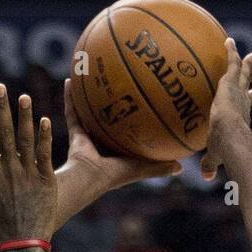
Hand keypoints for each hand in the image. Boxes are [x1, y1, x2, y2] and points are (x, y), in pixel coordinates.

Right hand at [0, 85, 56, 244]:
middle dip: (2, 108)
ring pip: (25, 140)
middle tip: (1, 86)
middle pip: (4, 133)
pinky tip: (45, 120)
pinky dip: (44, 138)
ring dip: (24, 117)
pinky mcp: (45, 181)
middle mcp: (8, 170)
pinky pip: (44, 155)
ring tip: (24, 97)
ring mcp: (28, 174)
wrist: (22, 244)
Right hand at [63, 80, 179, 190]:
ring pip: (87, 112)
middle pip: (107, 118)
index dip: (130, 119)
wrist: (90, 178)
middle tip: (114, 81)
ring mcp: (87, 137)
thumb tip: (182, 168)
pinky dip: (69, 97)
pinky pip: (72, 112)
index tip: (136, 101)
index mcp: (117, 151)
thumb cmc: (116, 174)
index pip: (125, 132)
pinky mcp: (74, 133)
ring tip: (89, 74)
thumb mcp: (142, 167)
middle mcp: (102, 143)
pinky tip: (70, 79)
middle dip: (110, 102)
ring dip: (87, 95)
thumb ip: (159, 167)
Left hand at [201, 40, 251, 181]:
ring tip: (251, 53)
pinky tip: (227, 39)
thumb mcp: (216, 157)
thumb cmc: (224, 150)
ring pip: (244, 72)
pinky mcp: (232, 81)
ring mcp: (238, 91)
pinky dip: (230, 50)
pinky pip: (231, 61)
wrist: (230, 136)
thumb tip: (206, 177)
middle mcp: (243, 102)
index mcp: (241, 117)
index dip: (249, 100)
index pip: (246, 107)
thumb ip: (210, 165)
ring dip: (247, 62)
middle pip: (248, 85)